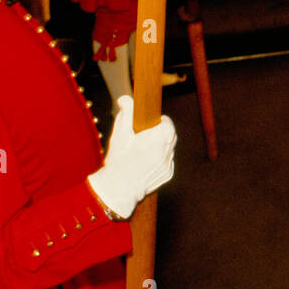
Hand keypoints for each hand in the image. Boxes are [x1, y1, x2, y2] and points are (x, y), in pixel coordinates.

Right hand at [86, 95, 176, 218]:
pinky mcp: (168, 175)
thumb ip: (126, 113)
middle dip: (160, 133)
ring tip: (144, 150)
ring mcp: (168, 165)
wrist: (118, 190)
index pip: (167, 123)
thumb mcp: (120, 135)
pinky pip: (167, 161)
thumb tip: (126, 99)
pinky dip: (159, 159)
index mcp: (158, 139)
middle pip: (170, 136)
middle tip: (145, 135)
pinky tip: (145, 162)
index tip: (150, 123)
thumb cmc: (118, 161)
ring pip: (169, 149)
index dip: (159, 121)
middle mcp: (166, 152)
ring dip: (160, 146)